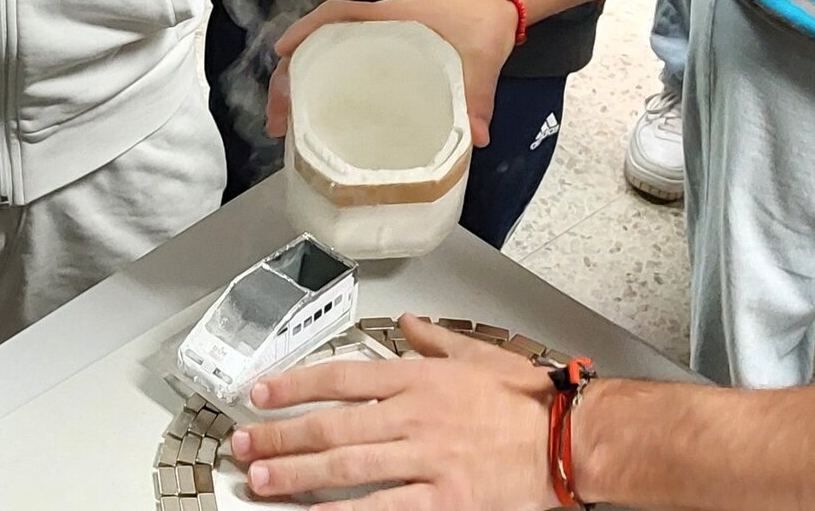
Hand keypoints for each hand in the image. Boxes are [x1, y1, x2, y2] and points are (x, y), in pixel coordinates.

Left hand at [227, 316, 557, 508]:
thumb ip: (435, 340)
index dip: (293, 385)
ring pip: (346, 466)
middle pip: (331, 425)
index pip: (341, 376)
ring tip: (260, 478)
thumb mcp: (479, 355)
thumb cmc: (530, 402)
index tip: (260, 392)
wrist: (572, 440)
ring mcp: (426, 459)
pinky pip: (382, 509)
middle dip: (279, 434)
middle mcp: (415, 415)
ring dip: (296, 473)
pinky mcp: (443, 499)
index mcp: (420, 378)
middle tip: (242, 442)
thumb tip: (407, 322)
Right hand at [265, 0, 515, 145]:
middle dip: (290, 77)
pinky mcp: (389, 55)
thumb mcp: (481, 59)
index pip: (334, 16)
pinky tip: (326, 118)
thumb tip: (475, 139)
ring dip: (304, 85)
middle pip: (318, 44)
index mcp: (388, 21)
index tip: (281, 56)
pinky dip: (329, 87)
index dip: (303, 33)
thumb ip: (477, 97)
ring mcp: (380, 41)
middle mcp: (376, 28)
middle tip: (280, 121)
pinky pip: (348, 67)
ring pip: (328, 58)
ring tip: (291, 128)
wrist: (498, 2)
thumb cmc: (480, 19)